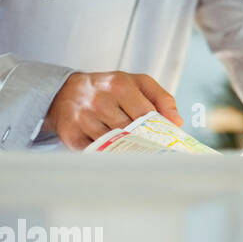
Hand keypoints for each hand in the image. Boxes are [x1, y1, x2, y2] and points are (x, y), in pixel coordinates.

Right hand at [43, 71, 181, 149]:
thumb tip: (177, 122)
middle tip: (158, 153)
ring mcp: (83, 117)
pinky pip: (93, 151)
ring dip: (128, 151)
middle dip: (145, 142)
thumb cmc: (110, 89)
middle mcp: (99, 100)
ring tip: (141, 157)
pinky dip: (107, 156)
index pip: (145, 113)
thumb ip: (162, 98)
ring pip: (112, 142)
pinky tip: (118, 158)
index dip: (159, 129)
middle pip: (129, 130)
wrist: (65, 91)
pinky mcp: (70, 134)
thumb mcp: (137, 83)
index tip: (170, 142)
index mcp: (119, 85)